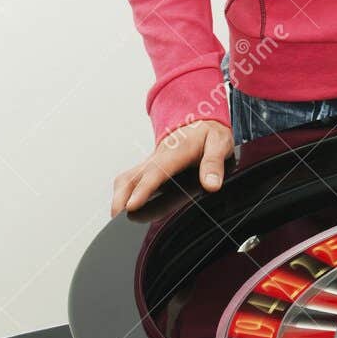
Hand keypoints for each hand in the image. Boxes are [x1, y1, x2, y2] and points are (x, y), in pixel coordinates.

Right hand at [110, 119, 234, 216]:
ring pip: (127, 177)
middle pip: (132, 176)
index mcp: (176, 152)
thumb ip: (214, 164)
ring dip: (119, 195)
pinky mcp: (149, 166)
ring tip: (117, 218)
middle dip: (121, 196)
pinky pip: (131, 178)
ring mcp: (151, 161)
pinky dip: (123, 192)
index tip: (131, 205)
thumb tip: (211, 185)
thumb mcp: (219, 143)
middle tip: (116, 218)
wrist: (199, 119)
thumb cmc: (209, 133)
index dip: (143, 190)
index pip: (156, 172)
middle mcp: (158, 156)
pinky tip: (123, 206)